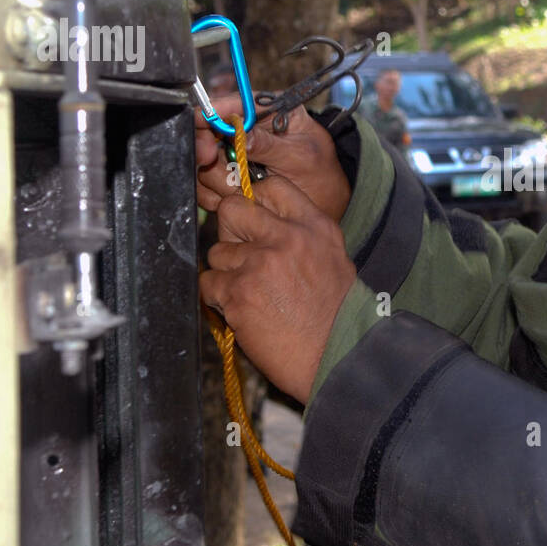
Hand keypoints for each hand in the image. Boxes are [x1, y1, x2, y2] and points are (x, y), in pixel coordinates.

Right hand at [195, 95, 351, 221]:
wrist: (326, 203)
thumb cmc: (321, 173)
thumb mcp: (300, 156)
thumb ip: (269, 145)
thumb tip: (241, 135)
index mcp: (267, 110)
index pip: (230, 103)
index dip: (210, 113)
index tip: (200, 126)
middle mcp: (246, 130)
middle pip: (207, 131)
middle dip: (206, 147)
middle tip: (209, 159)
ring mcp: (234, 154)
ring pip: (204, 161)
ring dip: (215, 176)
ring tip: (238, 187)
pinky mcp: (228, 178)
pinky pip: (206, 185)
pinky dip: (214, 195)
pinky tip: (232, 199)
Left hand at [199, 175, 356, 402]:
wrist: (338, 357)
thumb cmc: (337, 316)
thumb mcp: (332, 259)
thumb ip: (300, 235)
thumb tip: (261, 222)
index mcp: (315, 226)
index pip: (271, 188)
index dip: (254, 202)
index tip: (253, 221)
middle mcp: (288, 237)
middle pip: (233, 210)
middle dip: (231, 233)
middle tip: (243, 258)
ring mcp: (260, 263)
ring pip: (217, 252)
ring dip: (227, 273)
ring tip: (252, 295)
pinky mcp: (239, 292)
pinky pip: (208, 283)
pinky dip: (219, 299)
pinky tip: (242, 312)